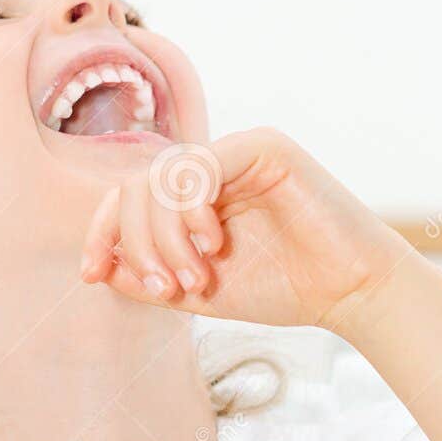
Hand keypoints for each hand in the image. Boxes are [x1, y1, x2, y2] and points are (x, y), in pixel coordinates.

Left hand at [79, 130, 410, 333]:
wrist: (349, 293)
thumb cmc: (282, 289)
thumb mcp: (196, 292)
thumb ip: (148, 278)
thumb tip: (99, 267)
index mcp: (191, 197)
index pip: (126, 199)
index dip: (102, 232)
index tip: (92, 274)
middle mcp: (209, 167)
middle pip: (135, 187)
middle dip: (137, 244)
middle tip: (165, 290)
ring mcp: (235, 152)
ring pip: (161, 178)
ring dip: (166, 237)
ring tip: (196, 280)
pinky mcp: (264, 147)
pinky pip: (201, 164)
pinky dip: (193, 210)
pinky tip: (213, 246)